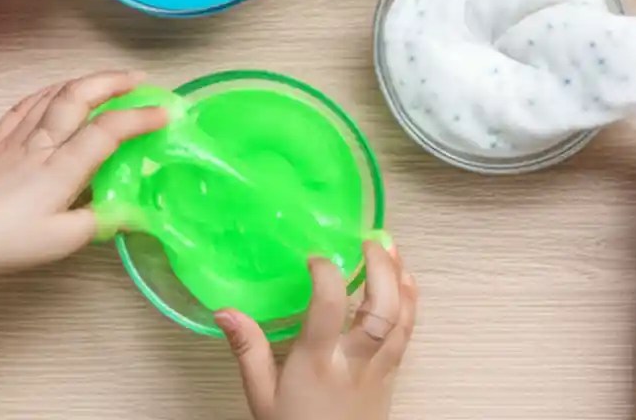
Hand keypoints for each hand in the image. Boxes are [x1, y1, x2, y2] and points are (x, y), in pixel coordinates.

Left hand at [0, 70, 167, 292]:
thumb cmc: (3, 243)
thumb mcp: (60, 242)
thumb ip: (100, 221)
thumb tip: (134, 211)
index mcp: (61, 168)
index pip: (108, 131)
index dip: (139, 118)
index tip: (165, 112)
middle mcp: (41, 143)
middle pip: (79, 97)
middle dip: (113, 82)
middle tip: (140, 79)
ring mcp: (14, 137)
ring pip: (53, 94)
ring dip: (85, 81)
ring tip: (107, 80)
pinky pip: (26, 103)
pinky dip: (50, 91)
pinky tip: (57, 91)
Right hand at [216, 242, 416, 419]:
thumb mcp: (261, 397)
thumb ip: (248, 351)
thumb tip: (225, 310)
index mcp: (318, 364)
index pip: (328, 309)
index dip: (326, 275)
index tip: (315, 256)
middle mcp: (354, 362)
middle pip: (380, 311)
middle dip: (381, 270)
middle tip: (371, 239)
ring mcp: (379, 369)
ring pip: (401, 320)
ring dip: (401, 279)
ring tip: (392, 247)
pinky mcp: (392, 376)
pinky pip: (407, 334)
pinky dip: (410, 303)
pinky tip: (405, 282)